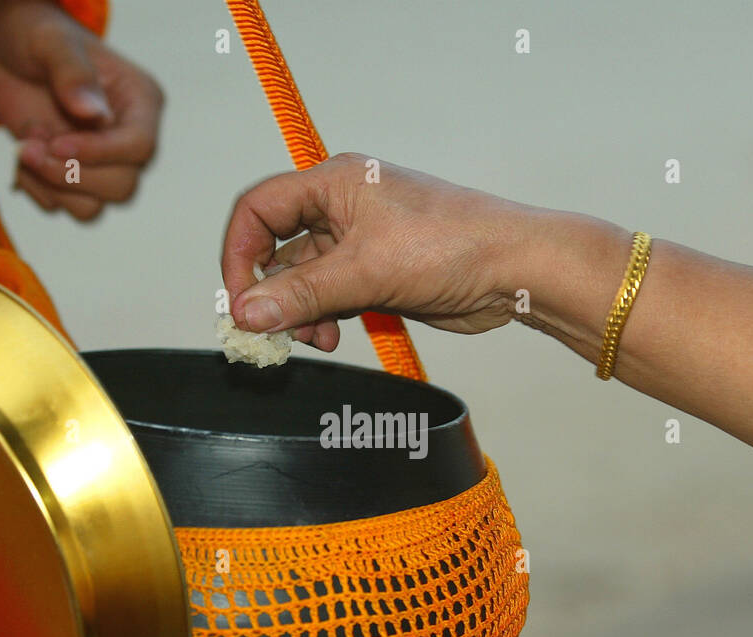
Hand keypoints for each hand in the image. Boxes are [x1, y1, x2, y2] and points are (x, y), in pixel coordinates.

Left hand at [0, 0, 163, 219]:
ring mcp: (103, 163)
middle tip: (28, 147)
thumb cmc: (30, 34)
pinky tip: (24, 153)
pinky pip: (64, 207)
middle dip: (70, 175)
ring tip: (25, 147)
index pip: (139, 146)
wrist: (1, 48)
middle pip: (121, 186)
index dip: (100, 154)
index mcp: (140, 101)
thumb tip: (95, 115)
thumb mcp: (49, 42)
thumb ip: (72, 73)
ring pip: (94, 206)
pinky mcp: (75, 179)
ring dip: (51, 185)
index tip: (56, 143)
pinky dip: (38, 189)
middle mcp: (129, 138)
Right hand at [221, 154, 529, 351]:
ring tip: (311, 338)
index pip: (259, 209)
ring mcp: (359, 241)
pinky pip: (329, 295)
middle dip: (271, 292)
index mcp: (334, 183)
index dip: (240, 253)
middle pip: (277, 247)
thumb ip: (302, 294)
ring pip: (303, 278)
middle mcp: (342, 206)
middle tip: (268, 330)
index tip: (239, 299)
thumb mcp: (366, 271)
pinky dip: (322, 319)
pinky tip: (331, 337)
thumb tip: (248, 311)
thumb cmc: (456, 244)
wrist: (513, 270)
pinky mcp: (376, 272)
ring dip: (298, 312)